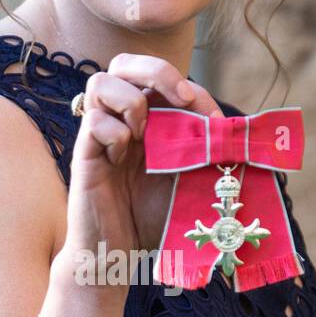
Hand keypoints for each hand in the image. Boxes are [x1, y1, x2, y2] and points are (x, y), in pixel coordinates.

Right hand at [60, 55, 222, 265]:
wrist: (120, 253)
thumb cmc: (153, 218)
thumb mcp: (190, 179)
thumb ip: (204, 151)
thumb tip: (232, 129)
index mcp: (146, 119)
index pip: (161, 79)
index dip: (190, 88)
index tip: (215, 120)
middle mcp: (119, 119)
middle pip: (123, 63)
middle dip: (156, 70)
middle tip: (180, 98)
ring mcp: (98, 135)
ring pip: (100, 82)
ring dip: (130, 101)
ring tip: (143, 134)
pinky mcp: (84, 154)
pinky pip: (93, 122)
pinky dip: (114, 133)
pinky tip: (122, 159)